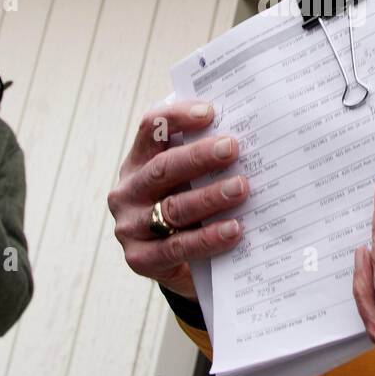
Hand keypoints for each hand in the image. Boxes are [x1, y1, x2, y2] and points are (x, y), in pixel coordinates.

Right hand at [108, 99, 247, 300]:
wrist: (176, 263)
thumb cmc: (188, 206)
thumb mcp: (188, 180)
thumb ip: (204, 158)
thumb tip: (246, 134)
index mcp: (138, 161)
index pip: (151, 128)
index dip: (178, 117)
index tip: (211, 112)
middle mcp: (127, 191)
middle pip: (162, 168)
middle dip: (199, 156)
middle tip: (233, 147)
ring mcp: (130, 226)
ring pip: (171, 208)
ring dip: (209, 196)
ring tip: (241, 188)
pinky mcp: (140, 259)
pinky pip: (177, 247)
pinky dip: (208, 237)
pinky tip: (234, 229)